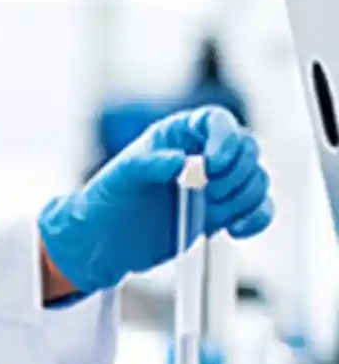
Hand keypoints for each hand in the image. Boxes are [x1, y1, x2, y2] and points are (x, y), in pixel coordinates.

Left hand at [39, 106, 273, 294]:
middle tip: (208, 193)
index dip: (225, 139)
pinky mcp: (221, 213)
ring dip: (243, 197)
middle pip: (247, 148)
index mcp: (175, 136)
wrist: (104, 242)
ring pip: (257, 179)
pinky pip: (258, 209)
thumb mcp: (117, 179)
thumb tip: (179, 161)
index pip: (217, 121)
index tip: (214, 165)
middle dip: (236, 172)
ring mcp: (214, 186)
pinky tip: (236, 230)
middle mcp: (200, 156)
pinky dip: (256, 219)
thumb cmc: (105, 203)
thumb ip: (146, 165)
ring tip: (209, 211)